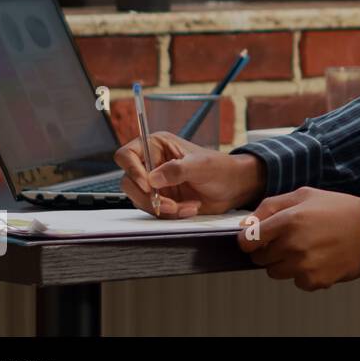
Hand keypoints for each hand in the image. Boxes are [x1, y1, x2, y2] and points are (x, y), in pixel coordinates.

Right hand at [113, 131, 265, 217]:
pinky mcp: (160, 199)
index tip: (149, 186)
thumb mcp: (201, 166)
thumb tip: (153, 178)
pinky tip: (189, 208)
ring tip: (188, 206)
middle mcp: (151, 163)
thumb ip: (177, 170)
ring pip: (140, 200)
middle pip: (128, 182)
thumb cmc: (221, 168)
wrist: (233, 188)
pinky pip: (154, 211)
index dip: (132, 171)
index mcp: (157, 145)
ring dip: (163, 208)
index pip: (127, 155)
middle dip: (149, 198)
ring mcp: (154, 183)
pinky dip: (170, 214)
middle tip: (171, 204)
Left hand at [237, 187, 359, 290]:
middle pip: (259, 259)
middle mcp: (293, 245)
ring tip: (306, 250)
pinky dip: (304, 274)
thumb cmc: (339, 209)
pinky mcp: (315, 280)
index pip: (247, 241)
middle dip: (269, 251)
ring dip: (285, 264)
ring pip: (275, 273)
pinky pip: (296, 282)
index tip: (258, 239)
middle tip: (290, 240)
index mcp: (288, 220)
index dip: (250, 240)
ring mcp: (303, 265)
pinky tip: (319, 260)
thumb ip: (271, 206)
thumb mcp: (304, 194)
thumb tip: (247, 225)